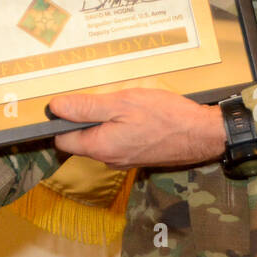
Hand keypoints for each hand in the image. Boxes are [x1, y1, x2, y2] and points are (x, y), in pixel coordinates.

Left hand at [49, 88, 223, 168]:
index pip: (62, 140)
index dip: (61, 120)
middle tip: (103, 96)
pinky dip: (119, 126)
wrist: (201, 134)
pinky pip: (117, 140)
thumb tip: (55, 107)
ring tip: (121, 102)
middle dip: (86, 117)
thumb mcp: (122, 103)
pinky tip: (134, 112)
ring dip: (105, 120)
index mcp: (100, 147)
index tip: (71, 102)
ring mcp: (123, 160)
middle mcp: (108, 159)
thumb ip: (87, 107)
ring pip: (100, 138)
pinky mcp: (136, 156)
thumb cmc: (164, 116)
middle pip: (81, 138)